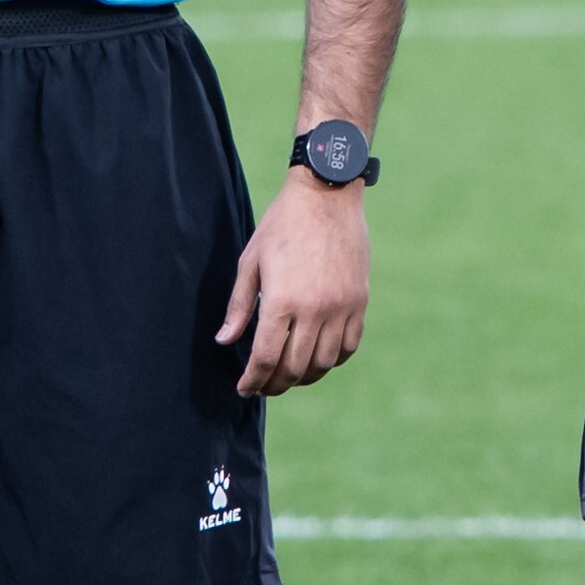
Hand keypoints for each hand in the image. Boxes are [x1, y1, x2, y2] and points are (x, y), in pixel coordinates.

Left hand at [216, 172, 370, 396]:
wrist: (327, 196)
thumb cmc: (282, 225)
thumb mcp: (251, 261)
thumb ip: (240, 306)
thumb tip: (225, 340)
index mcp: (282, 299)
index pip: (265, 357)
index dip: (253, 380)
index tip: (245, 389)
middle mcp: (314, 309)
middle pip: (295, 367)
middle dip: (276, 384)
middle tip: (264, 386)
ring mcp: (341, 307)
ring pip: (324, 362)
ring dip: (305, 377)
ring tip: (290, 375)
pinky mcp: (359, 301)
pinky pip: (348, 346)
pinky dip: (332, 360)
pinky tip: (318, 358)